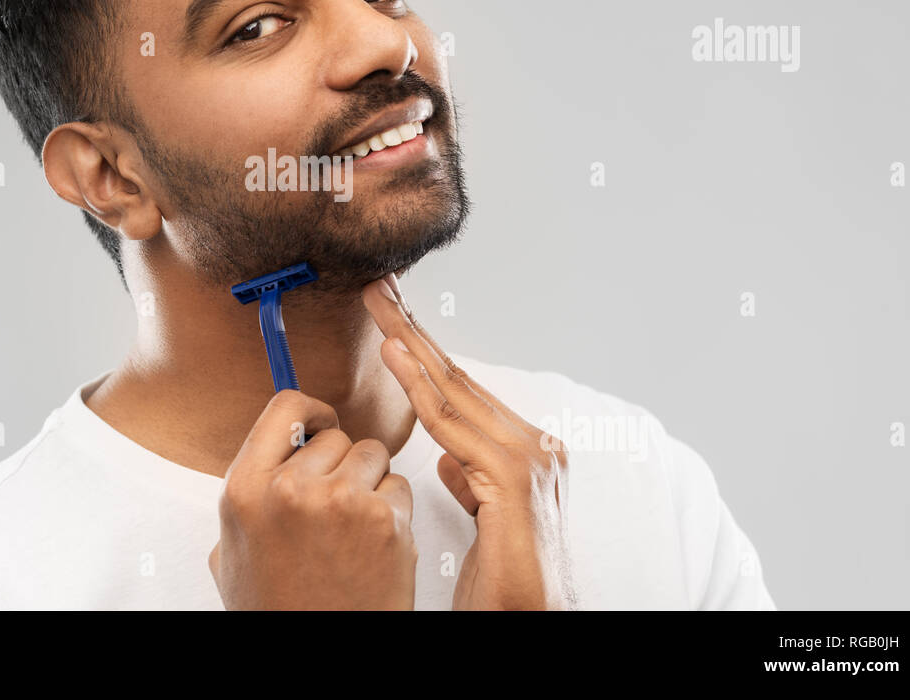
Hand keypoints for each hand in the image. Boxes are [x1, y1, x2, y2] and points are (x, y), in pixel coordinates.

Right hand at [208, 388, 416, 609]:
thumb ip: (253, 490)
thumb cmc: (276, 608)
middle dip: (341, 463)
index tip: (321, 424)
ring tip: (352, 531)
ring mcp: (343, 502)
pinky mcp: (386, 523)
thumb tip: (278, 445)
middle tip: (333, 508)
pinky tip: (373, 549)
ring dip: (370, 484)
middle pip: (336, 436)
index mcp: (245, 488)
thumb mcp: (234, 546)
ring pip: (374, 456)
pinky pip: (399, 488)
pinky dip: (394, 513)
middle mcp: (291, 488)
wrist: (315, 663)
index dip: (310, 411)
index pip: (285, 407)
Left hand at [362, 273, 577, 609]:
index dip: (421, 350)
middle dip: (412, 330)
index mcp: (521, 452)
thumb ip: (472, 481)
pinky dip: (421, 386)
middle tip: (377, 287)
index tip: (388, 316)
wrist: (526, 622)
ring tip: (377, 307)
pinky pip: (452, 424)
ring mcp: (527, 457)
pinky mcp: (514, 478)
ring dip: (411, 343)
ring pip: (454, 390)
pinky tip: (396, 356)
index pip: (461, 390)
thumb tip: (451, 457)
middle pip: (458, 377)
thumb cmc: (503, 585)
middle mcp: (531, 445)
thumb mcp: (482, 521)